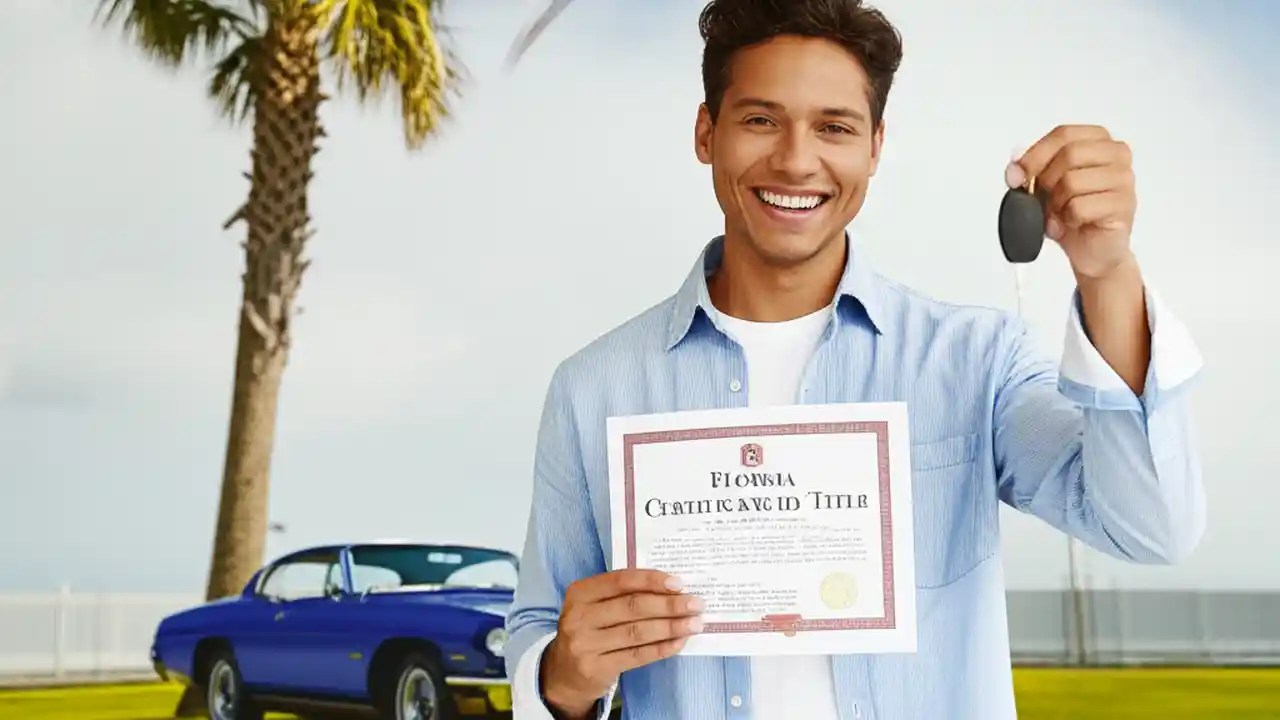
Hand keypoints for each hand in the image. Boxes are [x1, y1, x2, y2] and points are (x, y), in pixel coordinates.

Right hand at [541, 569, 702, 718]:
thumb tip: (671, 588)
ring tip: (695, 623)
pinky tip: (679, 642)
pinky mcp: (596, 668)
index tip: (679, 583)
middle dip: (669, 604)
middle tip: (696, 604)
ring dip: (671, 627)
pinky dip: (662, 648)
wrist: (563, 672)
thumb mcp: (594, 605)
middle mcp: (579, 617)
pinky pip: (637, 655)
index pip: (621, 580)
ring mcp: (586, 644)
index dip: (652, 580)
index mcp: (580, 592)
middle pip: (633, 606)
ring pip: (638, 632)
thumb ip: (623, 594)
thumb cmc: (589, 630)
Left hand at [1007, 124, 1136, 278]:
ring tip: (1061, 214)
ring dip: (1056, 204)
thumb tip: (1015, 168)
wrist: (1091, 249)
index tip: (1018, 175)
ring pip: (1073, 181)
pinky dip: (1066, 220)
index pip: (1063, 134)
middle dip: (1046, 181)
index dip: (1035, 154)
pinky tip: (1071, 224)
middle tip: (1045, 200)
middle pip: (1069, 154)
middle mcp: (1116, 154)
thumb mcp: (1043, 186)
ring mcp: (1124, 179)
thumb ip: (1028, 171)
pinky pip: (1080, 207)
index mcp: (1098, 140)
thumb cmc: (1070, 213)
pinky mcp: (1123, 205)